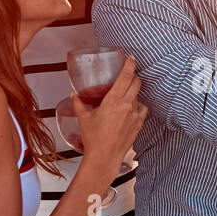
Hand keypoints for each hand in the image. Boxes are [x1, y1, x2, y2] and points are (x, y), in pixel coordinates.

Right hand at [75, 55, 147, 180]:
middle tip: (129, 75)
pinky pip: (142, 109)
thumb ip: (78, 103)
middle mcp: (126, 105)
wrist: (104, 157)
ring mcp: (135, 115)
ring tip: (125, 97)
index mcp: (113, 101)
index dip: (130, 65)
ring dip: (134, 93)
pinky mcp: (139, 124)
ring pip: (139, 96)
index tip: (131, 58)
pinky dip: (138, 106)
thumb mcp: (84, 118)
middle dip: (134, 76)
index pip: (125, 77)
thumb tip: (74, 94)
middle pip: (137, 83)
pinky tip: (130, 109)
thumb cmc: (94, 139)